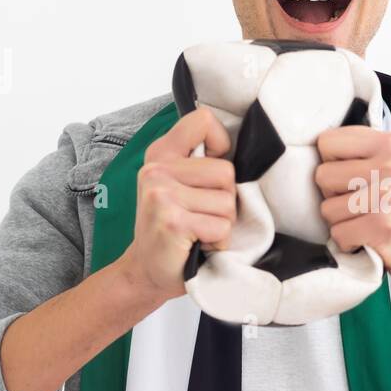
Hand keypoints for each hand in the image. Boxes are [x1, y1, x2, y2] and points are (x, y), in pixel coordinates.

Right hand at [117, 106, 235, 303]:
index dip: (222, 145)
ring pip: (228, 202)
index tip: (212, 172)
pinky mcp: (173, 221)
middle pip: (227, 171)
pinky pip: (221, 227)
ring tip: (198, 230)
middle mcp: (157, 169)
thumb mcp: (179, 184)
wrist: (146, 269)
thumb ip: (202, 162)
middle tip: (201, 215)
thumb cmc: (172, 227)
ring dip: (221, 224)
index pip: (203, 122)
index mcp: (162, 153)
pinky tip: (196, 244)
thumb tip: (244, 147)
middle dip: (225, 200)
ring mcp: (162, 194)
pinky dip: (217, 242)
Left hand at [314, 125, 390, 288]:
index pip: (328, 140)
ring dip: (342, 223)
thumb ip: (363, 154)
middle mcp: (390, 164)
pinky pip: (338, 234)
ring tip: (368, 223)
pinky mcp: (382, 226)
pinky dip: (349, 244)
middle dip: (334, 196)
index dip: (332, 164)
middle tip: (362, 206)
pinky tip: (370, 240)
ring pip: (326, 208)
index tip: (352, 180)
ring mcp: (387, 195)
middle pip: (322, 174)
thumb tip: (312, 152)